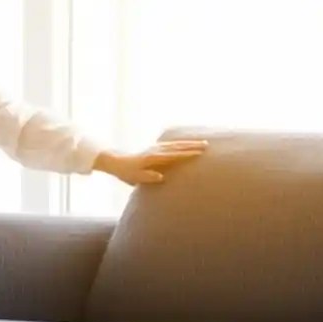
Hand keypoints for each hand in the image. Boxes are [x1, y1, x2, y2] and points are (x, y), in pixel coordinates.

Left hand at [93, 139, 208, 185]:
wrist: (116, 161)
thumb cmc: (126, 172)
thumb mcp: (136, 178)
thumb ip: (148, 177)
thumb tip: (161, 177)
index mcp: (153, 158)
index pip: (174, 155)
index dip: (187, 154)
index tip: (200, 153)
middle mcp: (156, 150)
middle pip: (177, 146)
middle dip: (192, 145)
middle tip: (207, 145)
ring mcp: (156, 147)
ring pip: (176, 143)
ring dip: (189, 143)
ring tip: (202, 143)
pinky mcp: (155, 148)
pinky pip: (171, 144)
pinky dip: (181, 143)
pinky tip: (187, 143)